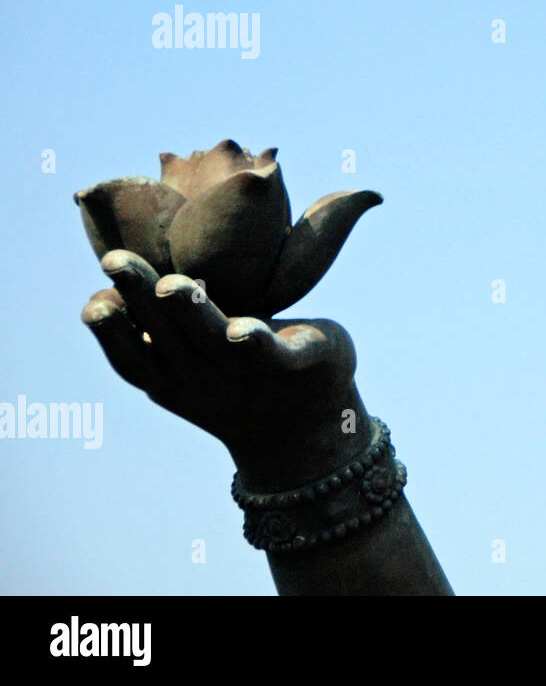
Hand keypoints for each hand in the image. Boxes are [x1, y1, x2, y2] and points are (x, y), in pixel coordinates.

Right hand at [81, 248, 366, 490]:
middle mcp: (205, 379)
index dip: (111, 333)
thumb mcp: (195, 355)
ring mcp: (249, 374)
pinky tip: (240, 330)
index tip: (92, 302)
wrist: (309, 427)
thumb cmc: (242, 374)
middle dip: (140, 299)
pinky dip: (254, 342)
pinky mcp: (293, 363)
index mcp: (174, 377)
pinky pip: (271, 354)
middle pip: (167, 338)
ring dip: (191, 313)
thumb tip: (113, 288)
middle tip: (114, 260)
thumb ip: (164, 326)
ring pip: (214, 342)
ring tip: (170, 285)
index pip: (134, 359)